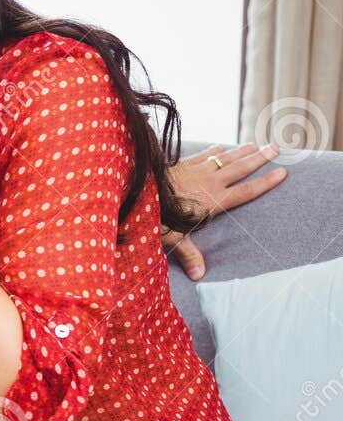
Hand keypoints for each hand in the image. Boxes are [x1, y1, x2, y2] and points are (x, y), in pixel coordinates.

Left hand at [162, 143, 284, 280]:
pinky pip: (202, 155)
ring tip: (255, 144)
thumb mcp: (174, 238)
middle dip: (259, 158)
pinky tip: (219, 146)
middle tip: (275, 148)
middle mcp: (210, 182)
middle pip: (240, 168)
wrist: (138, 191)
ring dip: (240, 151)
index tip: (283, 173)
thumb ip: (189, 255)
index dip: (265, 182)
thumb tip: (199, 276)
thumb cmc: (157, 216)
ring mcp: (196, 170)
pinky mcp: (182, 164)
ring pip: (224, 158)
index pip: (246, 191)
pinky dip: (213, 151)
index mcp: (214, 200)